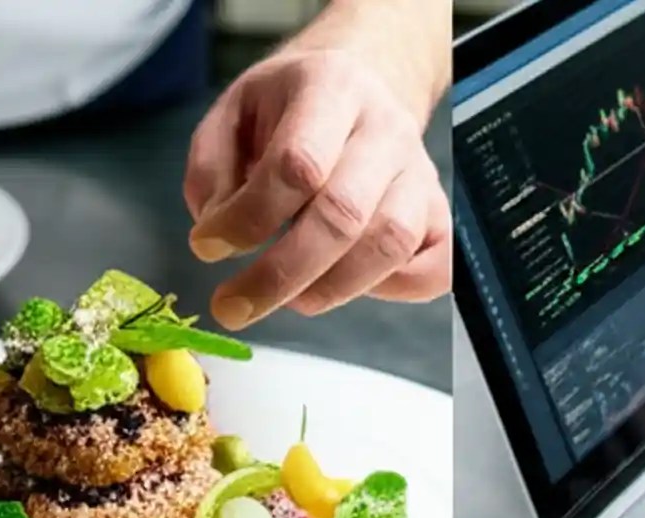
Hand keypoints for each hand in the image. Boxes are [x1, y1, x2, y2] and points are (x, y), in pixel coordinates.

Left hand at [183, 48, 450, 330]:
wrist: (360, 84)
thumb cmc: (289, 108)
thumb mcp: (232, 113)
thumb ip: (213, 170)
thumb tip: (216, 231)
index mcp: (331, 88)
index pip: (299, 163)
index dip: (248, 217)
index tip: (206, 246)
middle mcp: (386, 129)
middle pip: (344, 214)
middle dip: (282, 273)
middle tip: (233, 307)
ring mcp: (420, 173)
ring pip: (390, 244)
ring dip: (330, 288)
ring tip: (287, 300)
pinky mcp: (438, 211)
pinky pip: (434, 267)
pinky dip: (392, 290)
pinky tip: (345, 284)